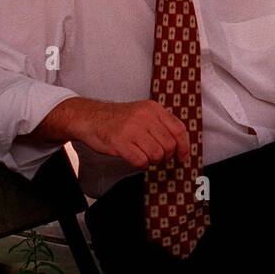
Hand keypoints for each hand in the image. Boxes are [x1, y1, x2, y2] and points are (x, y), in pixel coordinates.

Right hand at [70, 99, 191, 169]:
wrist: (90, 117)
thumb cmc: (117, 119)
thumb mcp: (142, 112)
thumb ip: (160, 124)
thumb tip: (180, 144)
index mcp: (153, 108)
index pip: (179, 129)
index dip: (184, 146)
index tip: (182, 156)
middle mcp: (145, 116)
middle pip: (169, 145)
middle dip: (165, 156)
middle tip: (157, 156)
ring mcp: (132, 129)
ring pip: (156, 154)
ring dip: (152, 160)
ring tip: (144, 156)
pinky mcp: (120, 142)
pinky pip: (141, 161)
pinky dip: (141, 164)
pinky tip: (135, 159)